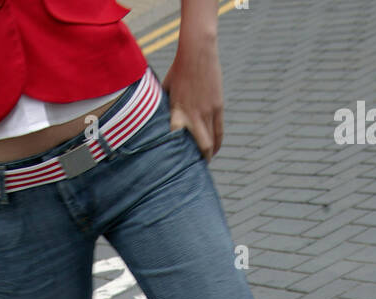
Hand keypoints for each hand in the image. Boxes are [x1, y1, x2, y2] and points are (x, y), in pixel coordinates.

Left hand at [162, 38, 223, 159]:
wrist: (197, 52)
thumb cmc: (177, 70)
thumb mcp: (165, 90)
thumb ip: (163, 107)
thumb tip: (156, 119)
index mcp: (177, 112)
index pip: (176, 141)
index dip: (177, 155)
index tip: (174, 165)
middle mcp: (193, 116)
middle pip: (201, 147)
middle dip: (199, 160)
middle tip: (195, 169)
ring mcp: (208, 112)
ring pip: (212, 142)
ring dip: (209, 154)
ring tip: (204, 161)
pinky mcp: (218, 107)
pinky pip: (219, 131)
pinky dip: (217, 143)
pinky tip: (214, 150)